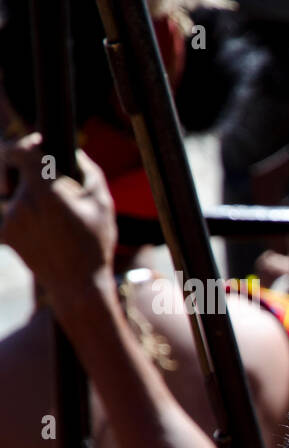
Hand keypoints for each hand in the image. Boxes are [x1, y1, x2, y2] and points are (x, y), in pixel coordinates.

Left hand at [0, 134, 116, 300]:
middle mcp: (20, 204)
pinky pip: (11, 213)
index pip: (19, 151)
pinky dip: (27, 216)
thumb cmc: (94, 245)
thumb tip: (74, 152)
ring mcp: (8, 220)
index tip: (38, 149)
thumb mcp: (103, 205)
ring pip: (14, 194)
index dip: (28, 145)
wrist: (77, 285)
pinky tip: (48, 234)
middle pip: (16, 173)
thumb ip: (88, 171)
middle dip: (33, 177)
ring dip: (30, 198)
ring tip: (56, 221)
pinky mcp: (4, 234)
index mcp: (44, 192)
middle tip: (53, 191)